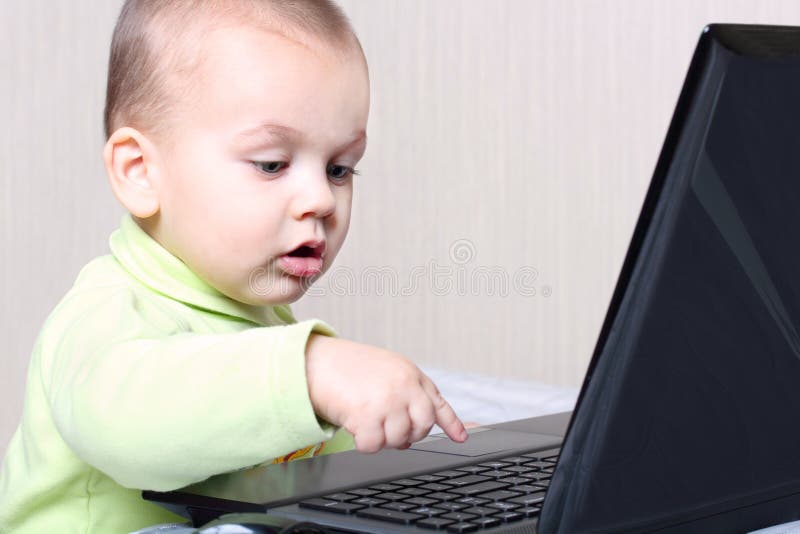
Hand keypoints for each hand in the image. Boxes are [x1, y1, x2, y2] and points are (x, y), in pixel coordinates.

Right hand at [305, 335, 467, 452]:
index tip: (460, 437)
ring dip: (381, 439)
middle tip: (388, 429)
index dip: (450, 423)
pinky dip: (364, 443)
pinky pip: (374, 445)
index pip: (437, 402)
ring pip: (398, 440)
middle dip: (408, 435)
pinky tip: (355, 427)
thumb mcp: (386, 371)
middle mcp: (403, 386)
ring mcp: (387, 400)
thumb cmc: (347, 367)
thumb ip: (405, 394)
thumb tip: (412, 433)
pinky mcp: (367, 414)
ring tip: (366, 421)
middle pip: (422, 427)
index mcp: (410, 374)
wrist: (316, 361)